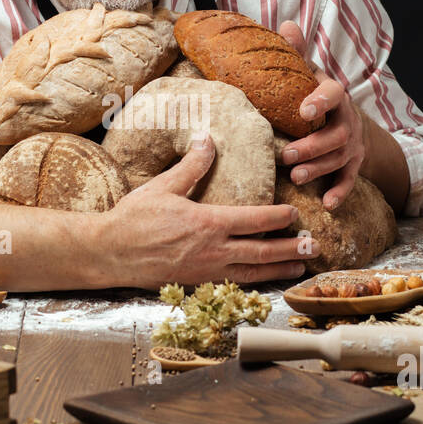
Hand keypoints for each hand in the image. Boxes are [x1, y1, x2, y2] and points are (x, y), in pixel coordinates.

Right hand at [101, 133, 313, 287]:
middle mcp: (213, 251)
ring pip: (251, 273)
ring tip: (299, 267)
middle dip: (290, 249)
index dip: (278, 218)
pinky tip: (263, 280)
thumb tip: (208, 139)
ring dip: (278, 270)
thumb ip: (191, 166)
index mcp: (208, 223)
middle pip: (261, 251)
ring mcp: (206, 272)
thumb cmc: (133, 218)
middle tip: (313, 246)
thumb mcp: (163, 186)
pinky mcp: (197, 284)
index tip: (294, 214)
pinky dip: (253, 283)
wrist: (109, 253)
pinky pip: (232, 284)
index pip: (254, 221)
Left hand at [276, 20, 366, 209]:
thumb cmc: (315, 94)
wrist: (346, 119)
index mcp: (334, 96)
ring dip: (319, 169)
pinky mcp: (352, 165)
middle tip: (287, 155)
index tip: (302, 110)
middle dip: (312, 146)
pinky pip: (349, 180)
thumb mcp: (307, 72)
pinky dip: (340, 192)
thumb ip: (297, 52)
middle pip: (335, 135)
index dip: (319, 101)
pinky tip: (327, 204)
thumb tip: (285, 25)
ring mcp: (351, 145)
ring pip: (339, 159)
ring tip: (296, 177)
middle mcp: (346, 121)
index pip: (331, 94)